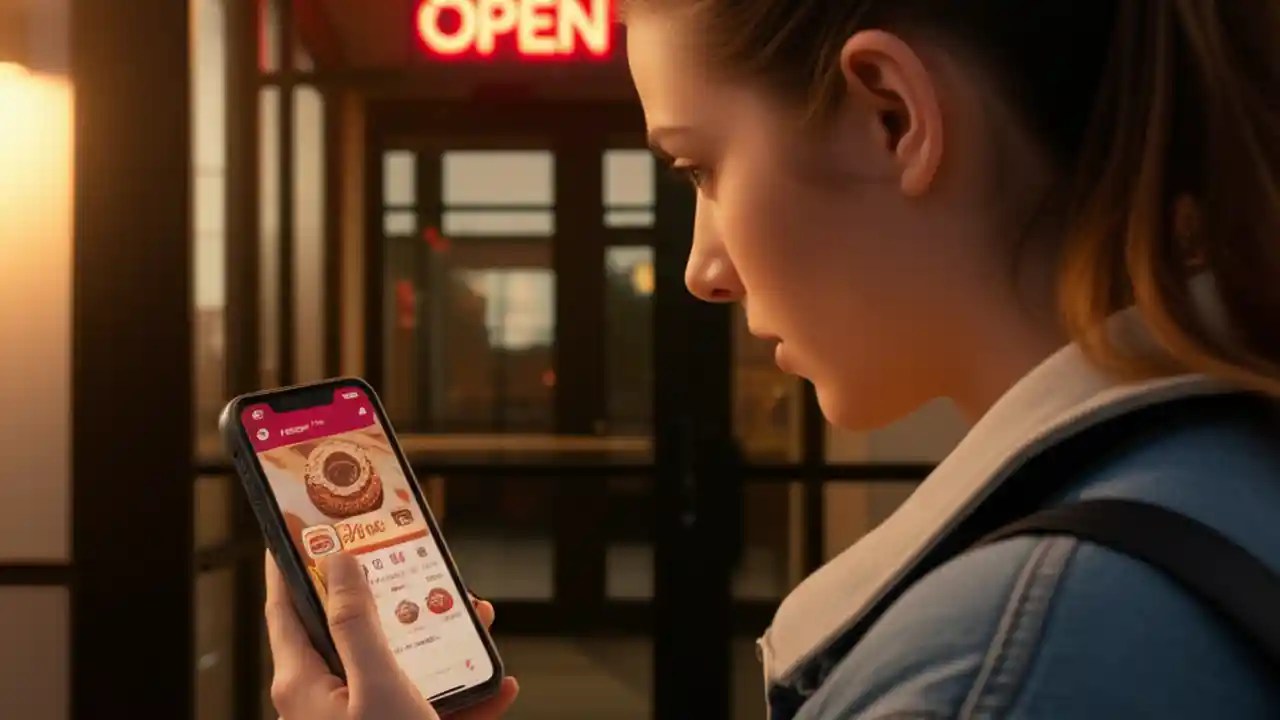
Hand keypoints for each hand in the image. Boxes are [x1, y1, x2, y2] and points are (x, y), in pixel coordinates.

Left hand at [264, 551, 518, 719]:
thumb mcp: (377, 685)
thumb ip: (356, 622)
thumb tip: (334, 562)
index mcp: (303, 681)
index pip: (286, 604)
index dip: (294, 560)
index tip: (308, 520)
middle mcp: (324, 700)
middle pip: (351, 629)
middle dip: (391, 595)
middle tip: (416, 562)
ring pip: (395, 666)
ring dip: (437, 642)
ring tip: (473, 619)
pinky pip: (426, 709)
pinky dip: (461, 698)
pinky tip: (497, 688)